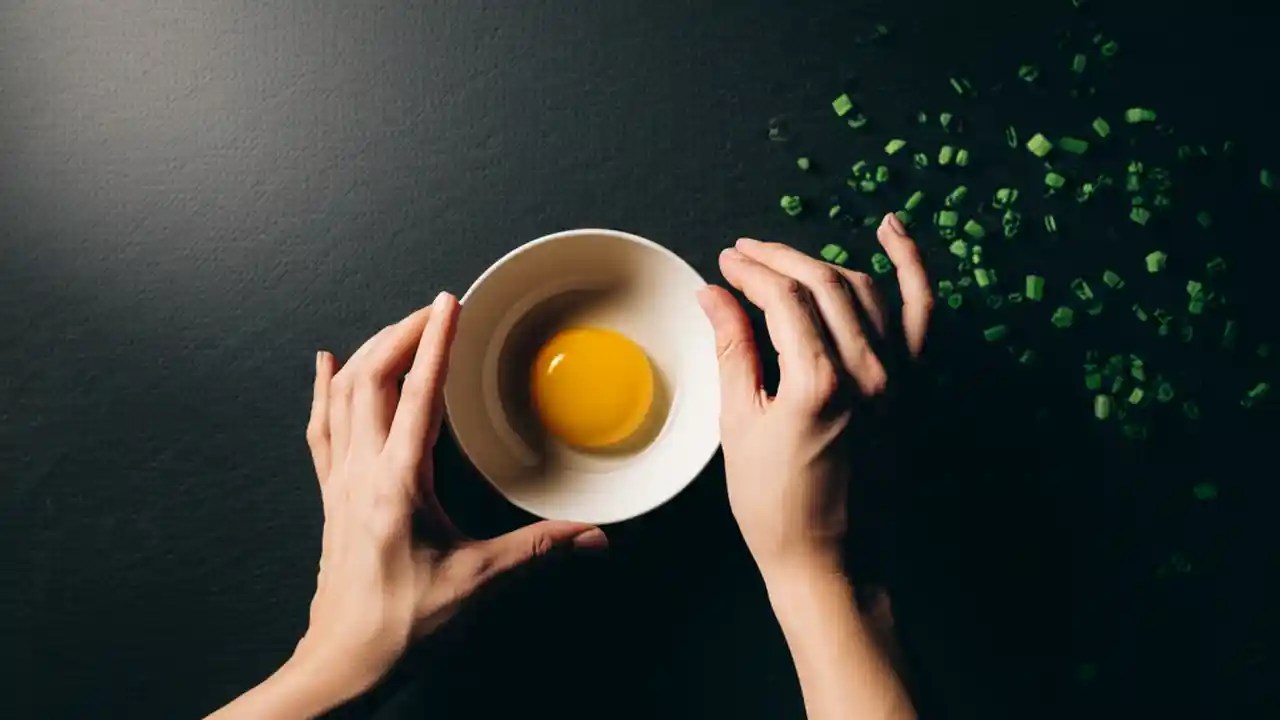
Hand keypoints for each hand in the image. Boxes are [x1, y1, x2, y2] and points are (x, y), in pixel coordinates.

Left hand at [209, 292, 607, 718]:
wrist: (344, 662)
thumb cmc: (400, 626)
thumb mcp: (476, 582)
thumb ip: (536, 550)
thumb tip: (590, 535)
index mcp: (395, 485)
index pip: (416, 395)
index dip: (435, 343)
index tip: (449, 304)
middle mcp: (361, 473)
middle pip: (370, 378)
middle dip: (402, 333)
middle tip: (434, 309)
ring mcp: (339, 482)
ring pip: (342, 395)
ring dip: (371, 352)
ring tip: (398, 326)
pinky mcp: (331, 496)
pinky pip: (321, 427)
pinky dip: (324, 390)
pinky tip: (325, 366)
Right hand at [697, 214, 931, 577]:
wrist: (835, 563)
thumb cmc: (776, 506)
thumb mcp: (740, 425)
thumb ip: (733, 349)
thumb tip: (713, 294)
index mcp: (819, 383)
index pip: (784, 298)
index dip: (750, 272)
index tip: (725, 264)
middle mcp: (870, 372)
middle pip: (825, 284)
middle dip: (780, 259)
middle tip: (744, 254)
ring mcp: (901, 378)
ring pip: (867, 290)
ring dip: (825, 264)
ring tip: (786, 260)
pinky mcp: (916, 387)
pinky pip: (923, 313)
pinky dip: (913, 267)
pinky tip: (893, 230)